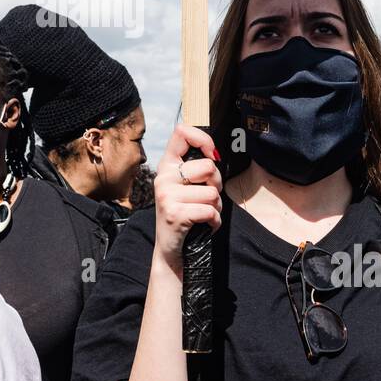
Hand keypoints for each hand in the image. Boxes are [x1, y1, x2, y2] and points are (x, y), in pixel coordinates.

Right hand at [152, 125, 222, 270]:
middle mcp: (163, 176)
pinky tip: (205, 225)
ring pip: (213, 192)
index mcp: (167, 165)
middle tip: (207, 197)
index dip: (203, 138)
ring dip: (216, 207)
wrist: (170, 248)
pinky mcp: (175, 213)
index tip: (212, 154)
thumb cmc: (185, 212)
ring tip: (204, 213)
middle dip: (217, 184)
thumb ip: (196, 168)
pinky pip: (210, 211)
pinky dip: (215, 221)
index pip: (181, 132)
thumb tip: (216, 154)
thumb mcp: (185, 186)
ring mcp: (166, 195)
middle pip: (208, 167)